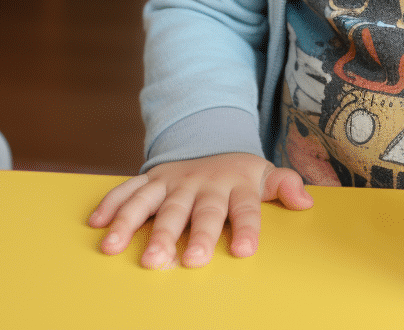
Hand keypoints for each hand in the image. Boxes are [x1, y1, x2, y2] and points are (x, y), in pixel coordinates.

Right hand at [87, 153, 312, 267]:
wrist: (212, 143)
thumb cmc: (240, 175)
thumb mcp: (266, 175)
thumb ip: (285, 185)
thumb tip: (307, 201)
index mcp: (236, 185)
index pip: (245, 208)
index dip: (247, 228)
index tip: (245, 250)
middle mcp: (203, 184)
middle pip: (197, 211)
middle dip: (190, 235)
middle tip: (184, 261)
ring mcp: (174, 181)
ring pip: (154, 203)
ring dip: (135, 225)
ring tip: (118, 249)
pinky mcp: (151, 179)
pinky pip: (128, 190)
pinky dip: (111, 205)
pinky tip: (96, 225)